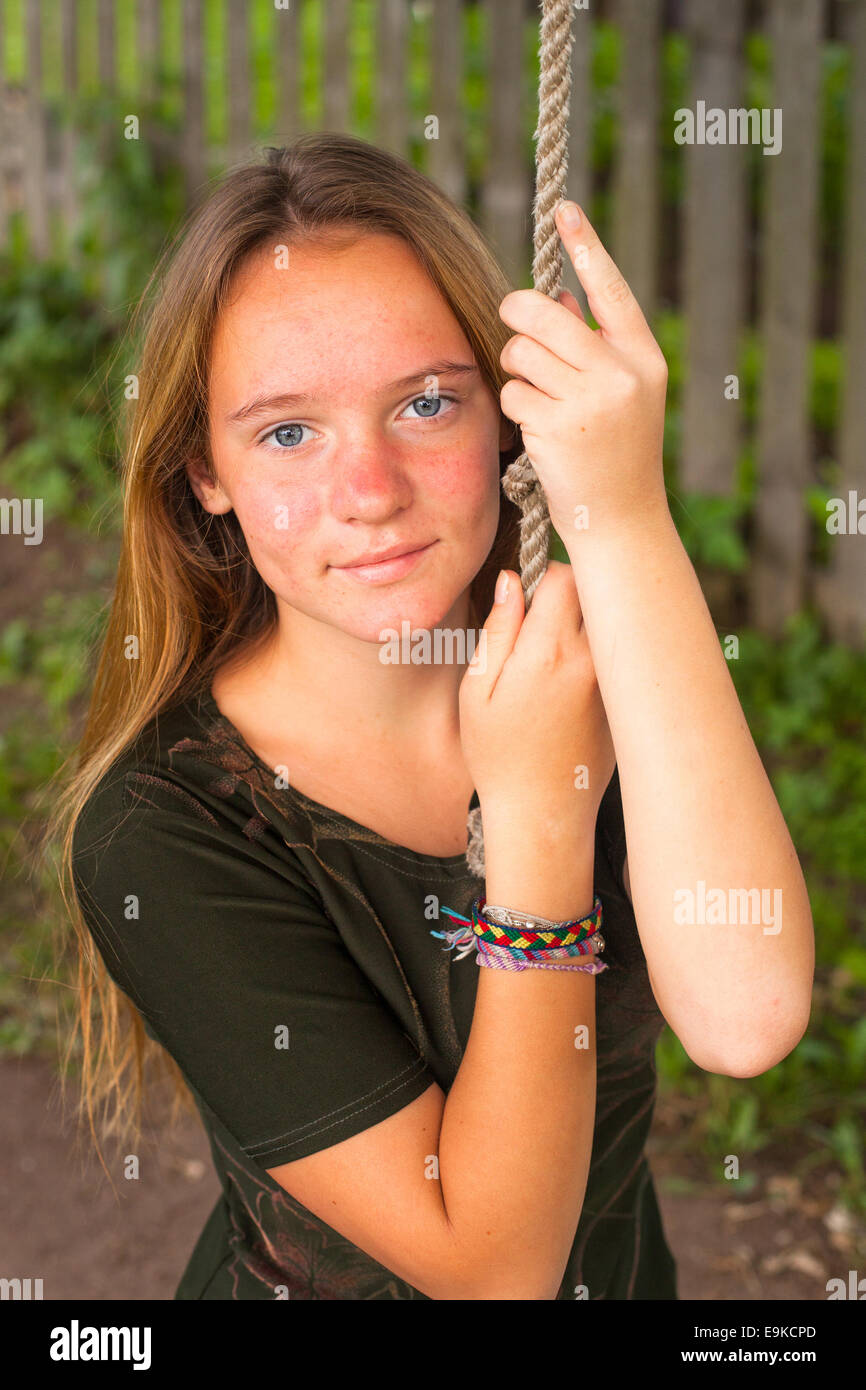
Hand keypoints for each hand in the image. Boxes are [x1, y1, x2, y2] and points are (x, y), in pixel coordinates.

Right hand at [459, 561, 614, 826]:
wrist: (543, 815)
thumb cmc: (498, 755)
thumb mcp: (478, 691)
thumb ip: (497, 630)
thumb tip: (511, 580)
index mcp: (549, 654)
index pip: (564, 575)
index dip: (543, 576)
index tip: (528, 601)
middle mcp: (592, 662)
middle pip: (600, 589)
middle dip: (576, 589)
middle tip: (549, 619)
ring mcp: (618, 681)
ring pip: (617, 619)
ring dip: (594, 619)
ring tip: (563, 651)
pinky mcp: (630, 700)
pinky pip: (624, 653)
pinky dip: (606, 651)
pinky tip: (578, 683)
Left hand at [498, 201, 669, 540]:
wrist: (622, 519)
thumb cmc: (616, 451)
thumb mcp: (621, 393)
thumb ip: (593, 342)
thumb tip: (556, 293)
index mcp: (643, 357)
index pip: (611, 290)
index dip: (587, 246)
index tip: (565, 209)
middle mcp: (621, 374)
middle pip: (543, 313)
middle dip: (517, 314)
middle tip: (513, 322)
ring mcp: (590, 401)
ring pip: (520, 352)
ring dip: (516, 368)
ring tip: (536, 395)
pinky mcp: (556, 428)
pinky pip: (511, 392)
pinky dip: (514, 406)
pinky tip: (536, 429)